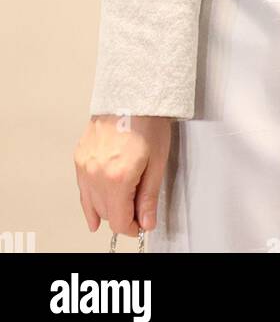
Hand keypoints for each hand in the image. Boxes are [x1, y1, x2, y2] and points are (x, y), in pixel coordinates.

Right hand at [74, 114, 171, 238]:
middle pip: (106, 213)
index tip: (141, 225)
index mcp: (117, 177)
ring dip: (107, 208)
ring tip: (122, 208)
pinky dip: (90, 200)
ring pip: (92, 203)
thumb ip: (149, 196)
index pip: (120, 220)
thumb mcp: (157, 161)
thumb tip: (146, 221)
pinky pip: (83, 188)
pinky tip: (93, 213)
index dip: (133, 228)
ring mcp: (85, 165)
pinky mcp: (80, 157)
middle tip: (138, 212)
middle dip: (123, 217)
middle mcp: (96, 174)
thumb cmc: (148, 120)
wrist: (133, 93)